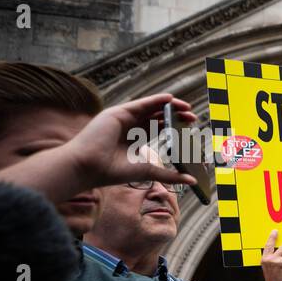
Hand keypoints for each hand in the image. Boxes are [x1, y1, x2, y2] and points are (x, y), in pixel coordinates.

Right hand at [65, 92, 197, 191]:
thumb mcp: (149, 171)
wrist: (88, 167)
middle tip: (193, 117)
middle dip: (175, 115)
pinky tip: (169, 99)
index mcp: (134, 140)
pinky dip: (156, 100)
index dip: (174, 126)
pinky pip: (140, 104)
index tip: (190, 127)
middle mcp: (128, 127)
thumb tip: (192, 181)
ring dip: (169, 106)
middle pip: (156, 117)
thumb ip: (170, 175)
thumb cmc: (113, 171)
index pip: (158, 128)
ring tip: (186, 107)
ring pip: (150, 108)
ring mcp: (122, 119)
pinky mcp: (117, 113)